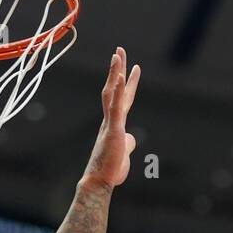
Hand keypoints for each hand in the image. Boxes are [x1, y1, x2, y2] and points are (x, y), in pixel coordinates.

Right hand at [81, 47, 140, 188]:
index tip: (133, 68)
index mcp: (115, 124)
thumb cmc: (110, 171)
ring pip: (112, 93)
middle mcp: (110, 120)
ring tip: (117, 55)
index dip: (129, 83)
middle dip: (118, 69)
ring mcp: (110, 123)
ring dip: (115, 73)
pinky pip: (115, 107)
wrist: (99, 182)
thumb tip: (131, 138)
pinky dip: (118, 91)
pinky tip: (120, 77)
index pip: (124, 99)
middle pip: (115, 89)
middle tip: (120, 50)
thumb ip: (127, 142)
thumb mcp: (123, 153)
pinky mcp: (112, 130)